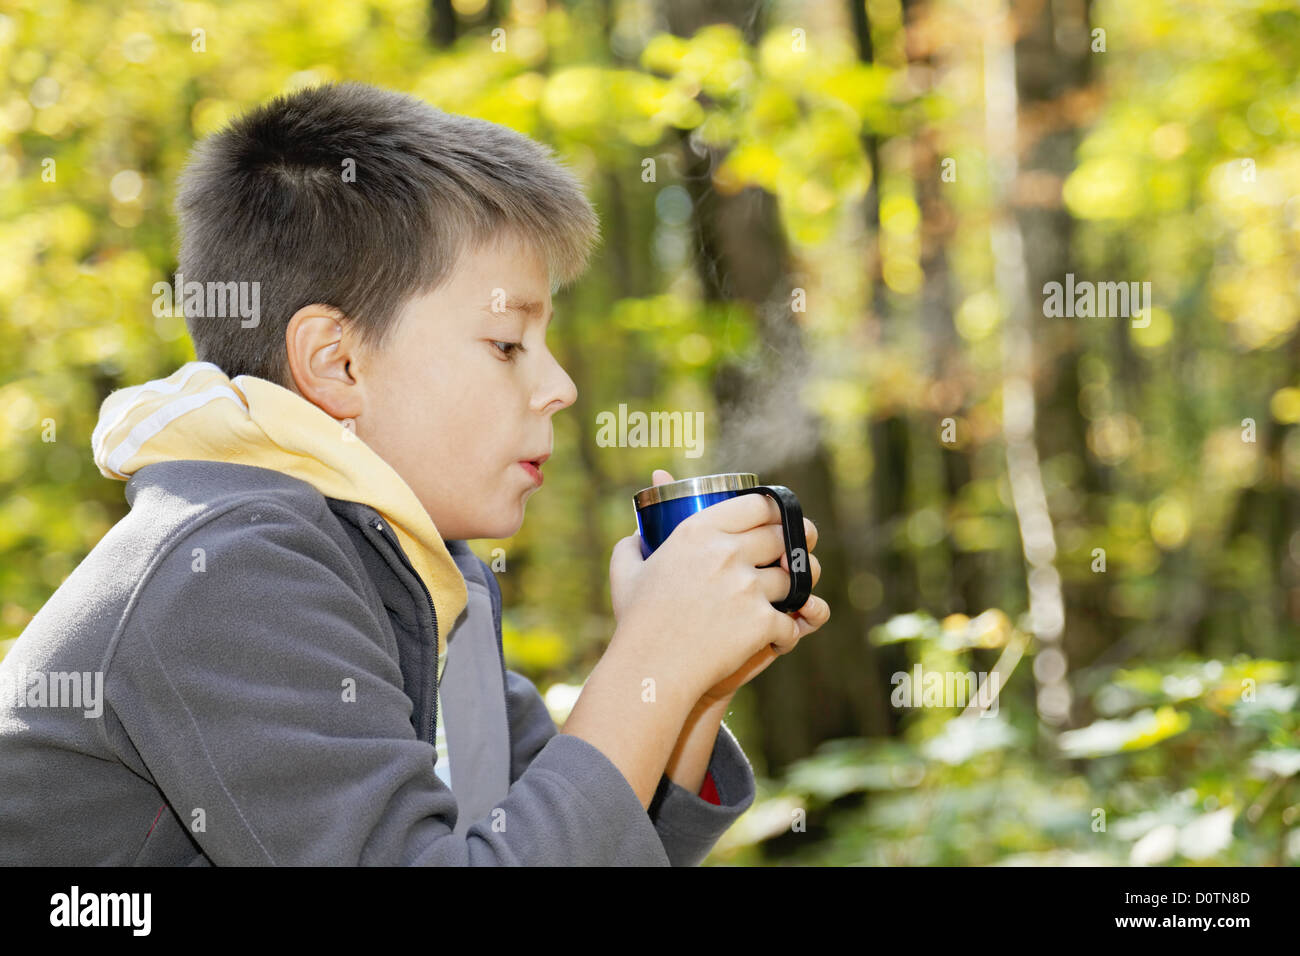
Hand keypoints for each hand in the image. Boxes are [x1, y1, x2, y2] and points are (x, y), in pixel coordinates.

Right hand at [609, 468, 829, 706]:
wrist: (650, 670)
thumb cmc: (637, 622)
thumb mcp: (626, 573)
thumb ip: (631, 545)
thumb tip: (637, 532)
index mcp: (698, 531)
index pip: (758, 503)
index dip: (776, 511)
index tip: (778, 522)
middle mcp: (726, 552)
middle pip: (783, 535)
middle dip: (794, 547)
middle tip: (789, 560)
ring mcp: (747, 587)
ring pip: (796, 578)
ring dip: (796, 590)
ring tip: (788, 601)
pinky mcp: (762, 621)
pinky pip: (794, 622)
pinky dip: (789, 633)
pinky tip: (777, 638)